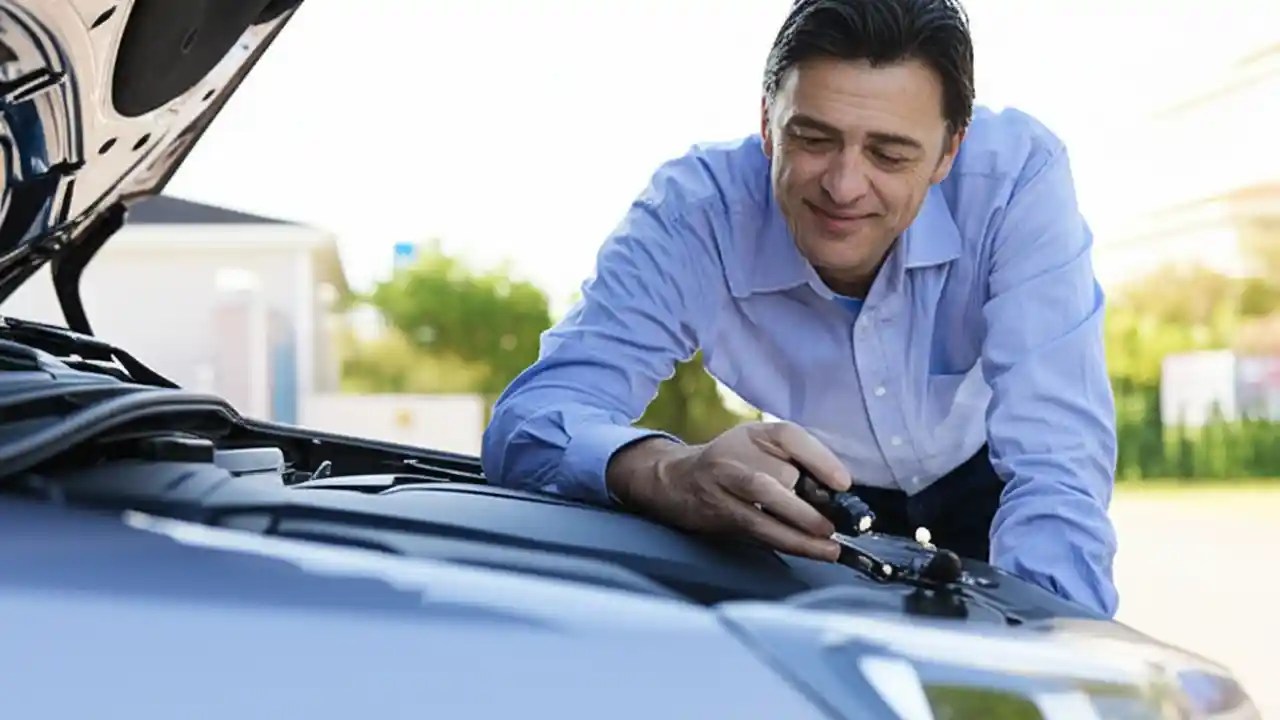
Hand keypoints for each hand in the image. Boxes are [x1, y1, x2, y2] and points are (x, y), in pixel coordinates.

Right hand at [606, 422, 852, 560]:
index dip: (818, 458)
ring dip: (799, 532)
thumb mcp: (761, 444)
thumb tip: (838, 488)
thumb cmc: (733, 462)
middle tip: (836, 523)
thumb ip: (796, 457)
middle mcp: (734, 457)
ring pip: (762, 512)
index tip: (843, 483)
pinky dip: (789, 543)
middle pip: (773, 479)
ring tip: (830, 546)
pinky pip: (759, 532)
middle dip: (805, 507)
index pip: (788, 437)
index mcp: (753, 434)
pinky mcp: (722, 516)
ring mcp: (723, 489)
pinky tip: (814, 551)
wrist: (678, 482)